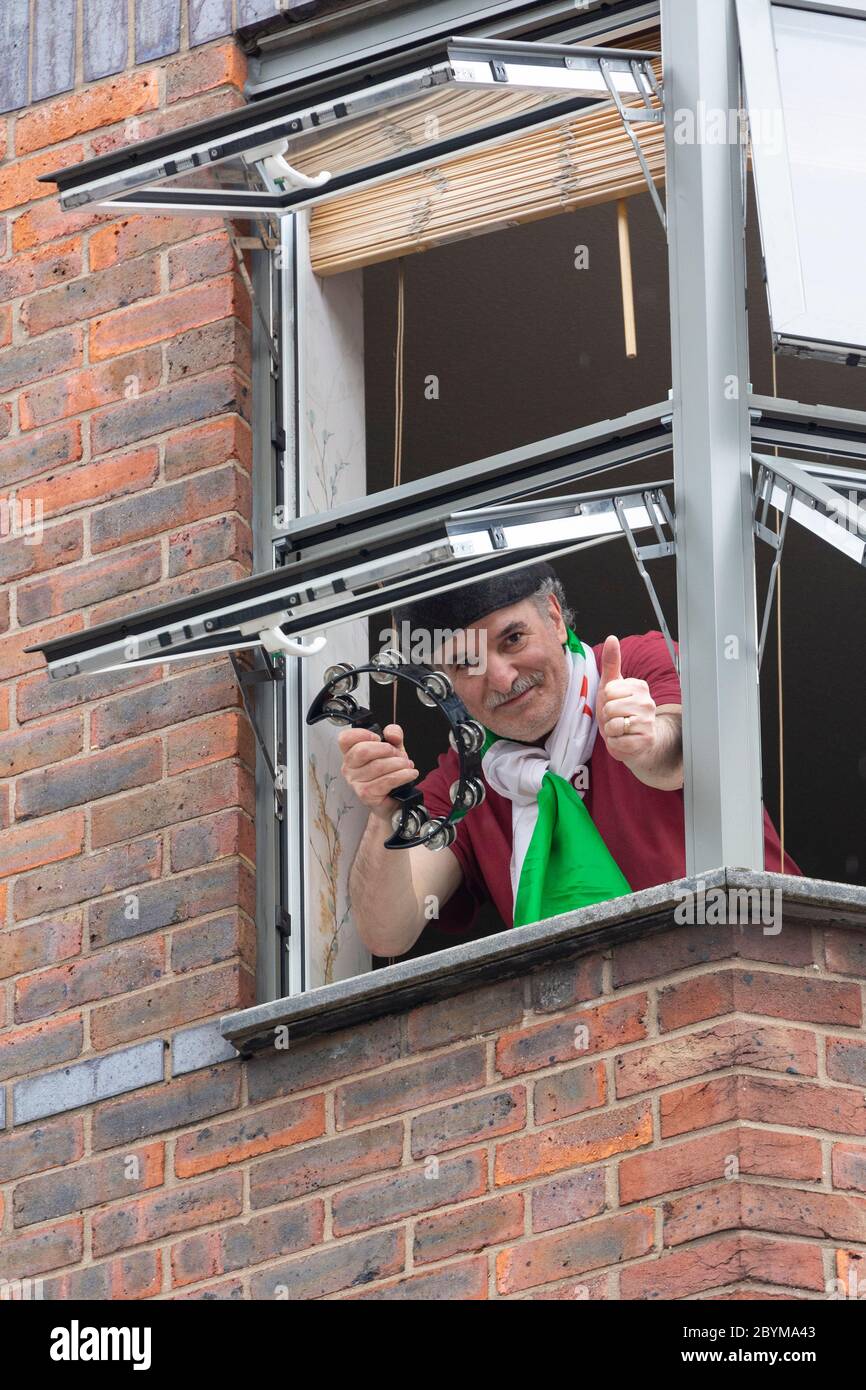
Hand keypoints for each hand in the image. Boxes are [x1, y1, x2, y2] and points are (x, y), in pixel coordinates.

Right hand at [338, 723, 419, 820]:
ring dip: (399, 763)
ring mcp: (355, 782)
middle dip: (386, 749)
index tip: (378, 737)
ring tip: (407, 765)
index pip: (345, 738)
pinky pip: (387, 780)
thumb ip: (394, 736)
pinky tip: (410, 773)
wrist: (393, 799)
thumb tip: (392, 733)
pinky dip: (403, 775)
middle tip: (398, 754)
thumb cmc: (388, 773)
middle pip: (363, 750)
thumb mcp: (393, 749)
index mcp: (351, 753)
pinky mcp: (366, 794)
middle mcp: (349, 767)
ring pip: (378, 766)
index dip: (362, 734)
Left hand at [595, 635, 657, 765]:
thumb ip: (611, 663)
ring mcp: (648, 722)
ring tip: (620, 730)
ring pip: (614, 725)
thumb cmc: (621, 712)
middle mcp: (648, 702)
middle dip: (607, 717)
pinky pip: (618, 742)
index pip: (608, 691)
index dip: (606, 700)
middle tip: (616, 719)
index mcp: (639, 686)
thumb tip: (612, 637)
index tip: (615, 704)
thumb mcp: (611, 686)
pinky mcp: (646, 740)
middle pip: (610, 708)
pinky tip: (624, 740)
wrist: (635, 741)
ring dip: (611, 731)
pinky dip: (615, 744)